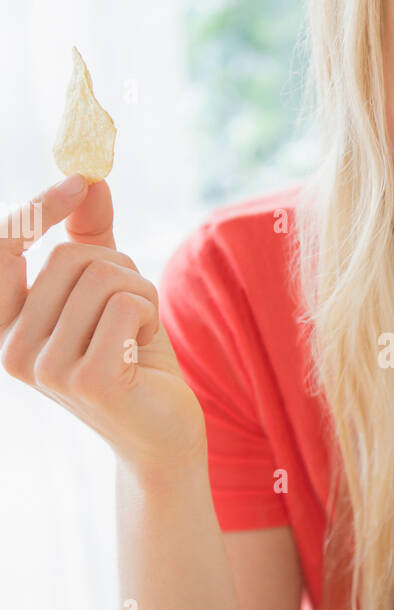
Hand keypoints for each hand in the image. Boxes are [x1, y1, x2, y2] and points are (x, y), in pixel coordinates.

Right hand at [0, 175, 205, 471]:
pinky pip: (125, 305)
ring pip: (103, 277)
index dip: (39, 207)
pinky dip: (149, 315)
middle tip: (131, 311)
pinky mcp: (87, 380)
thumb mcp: (108, 288)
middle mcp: (12, 350)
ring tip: (137, 333)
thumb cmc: (132, 357)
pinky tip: (144, 351)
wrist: (162, 433)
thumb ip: (91, 234)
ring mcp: (46, 370)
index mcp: (5, 325)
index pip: (3, 247)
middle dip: (119, 269)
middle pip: (70, 256)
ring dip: (140, 294)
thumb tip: (90, 176)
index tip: (79, 181)